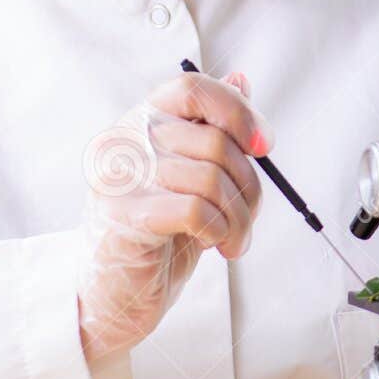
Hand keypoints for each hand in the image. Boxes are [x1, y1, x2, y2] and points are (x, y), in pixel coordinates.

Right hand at [76, 68, 269, 366]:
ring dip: (238, 217)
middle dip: (248, 186)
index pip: (192, 88)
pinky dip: (219, 230)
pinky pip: (196, 211)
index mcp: (141, 122)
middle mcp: (124, 140)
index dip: (237, 111)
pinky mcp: (123, 216)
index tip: (263, 145)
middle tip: (247, 218)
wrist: (114, 297)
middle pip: (214, 142)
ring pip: (210, 179)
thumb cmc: (158, 236)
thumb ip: (212, 130)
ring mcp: (119, 177)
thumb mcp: (192, 178)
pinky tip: (213, 245)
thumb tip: (241, 81)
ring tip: (233, 240)